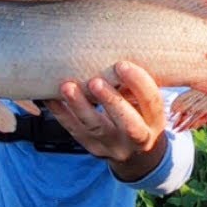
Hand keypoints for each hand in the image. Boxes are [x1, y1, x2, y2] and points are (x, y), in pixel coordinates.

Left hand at [45, 60, 168, 179]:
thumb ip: (138, 86)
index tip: (122, 64)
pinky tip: (51, 97)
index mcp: (155, 121)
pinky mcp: (93, 148)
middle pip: (126, 123)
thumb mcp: (148, 105)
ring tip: (67, 87)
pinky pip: (75, 131)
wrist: (135, 153)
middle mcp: (137, 138)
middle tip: (95, 81)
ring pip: (95, 128)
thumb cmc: (141, 115)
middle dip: (110, 101)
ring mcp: (113, 146)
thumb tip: (116, 53)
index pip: (150, 102)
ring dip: (80, 106)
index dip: (138, 83)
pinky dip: (61, 114)